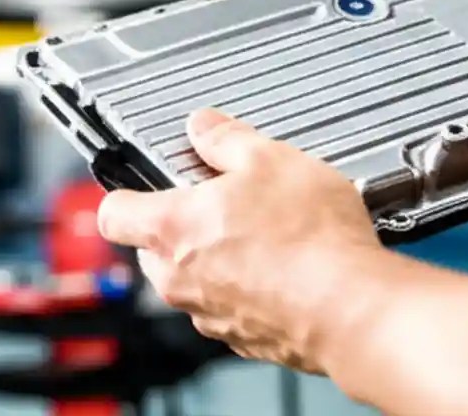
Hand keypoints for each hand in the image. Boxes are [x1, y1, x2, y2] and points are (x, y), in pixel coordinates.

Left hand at [97, 109, 380, 371]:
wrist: (353, 310)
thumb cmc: (310, 239)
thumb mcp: (270, 158)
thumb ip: (226, 139)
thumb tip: (204, 127)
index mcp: (171, 229)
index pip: (113, 214)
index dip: (127, 193)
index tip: (149, 182)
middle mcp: (179, 280)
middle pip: (154, 248)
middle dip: (182, 224)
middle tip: (225, 200)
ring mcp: (210, 315)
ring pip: (195, 279)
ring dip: (219, 258)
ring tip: (268, 233)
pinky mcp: (244, 340)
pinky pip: (232, 306)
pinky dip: (250, 288)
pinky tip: (289, 268)